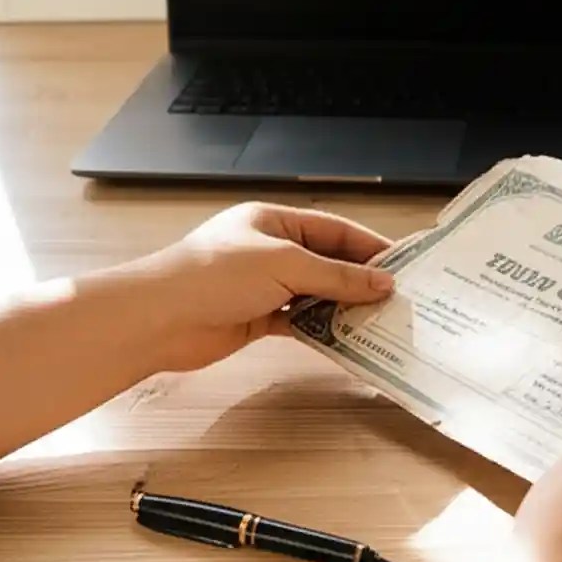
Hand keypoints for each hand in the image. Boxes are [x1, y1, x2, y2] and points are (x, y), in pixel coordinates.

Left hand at [132, 202, 394, 371]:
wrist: (159, 317)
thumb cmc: (213, 275)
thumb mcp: (284, 265)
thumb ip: (336, 275)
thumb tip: (381, 283)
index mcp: (274, 221)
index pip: (333, 230)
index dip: (369, 247)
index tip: (402, 266)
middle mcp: (269, 250)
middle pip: (326, 262)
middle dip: (359, 280)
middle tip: (397, 300)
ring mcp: (261, 285)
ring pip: (314, 294)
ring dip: (342, 307)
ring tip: (378, 322)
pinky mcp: (255, 318)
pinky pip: (297, 321)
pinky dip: (320, 329)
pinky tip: (344, 339)